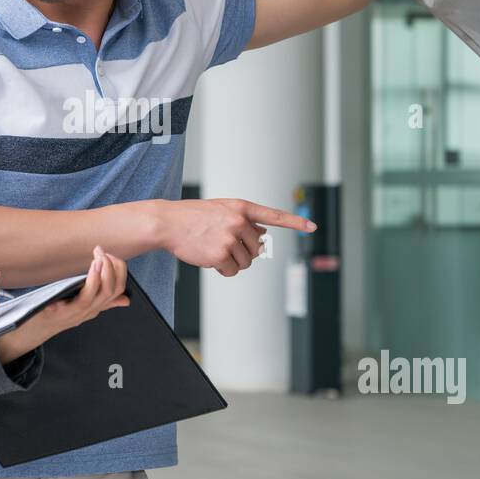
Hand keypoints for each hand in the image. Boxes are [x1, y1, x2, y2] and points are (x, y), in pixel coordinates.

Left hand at [0, 246, 129, 362]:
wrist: (31, 331)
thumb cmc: (55, 315)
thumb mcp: (82, 307)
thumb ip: (102, 301)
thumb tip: (125, 300)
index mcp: (96, 307)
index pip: (119, 288)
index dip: (119, 269)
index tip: (108, 254)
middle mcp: (91, 311)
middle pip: (113, 289)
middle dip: (112, 266)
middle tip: (101, 251)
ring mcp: (78, 313)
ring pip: (100, 294)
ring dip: (101, 273)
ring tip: (98, 258)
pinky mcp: (63, 314)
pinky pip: (81, 300)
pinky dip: (89, 282)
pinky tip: (86, 272)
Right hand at [156, 198, 315, 276]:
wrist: (167, 223)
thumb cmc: (192, 217)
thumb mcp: (221, 210)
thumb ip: (243, 220)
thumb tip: (263, 234)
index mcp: (241, 208)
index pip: (273, 216)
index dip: (294, 223)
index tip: (312, 227)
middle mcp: (239, 221)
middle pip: (257, 248)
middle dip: (244, 251)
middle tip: (223, 245)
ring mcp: (230, 238)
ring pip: (246, 262)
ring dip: (232, 261)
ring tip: (212, 249)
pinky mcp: (221, 254)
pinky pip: (232, 271)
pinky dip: (223, 269)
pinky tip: (209, 258)